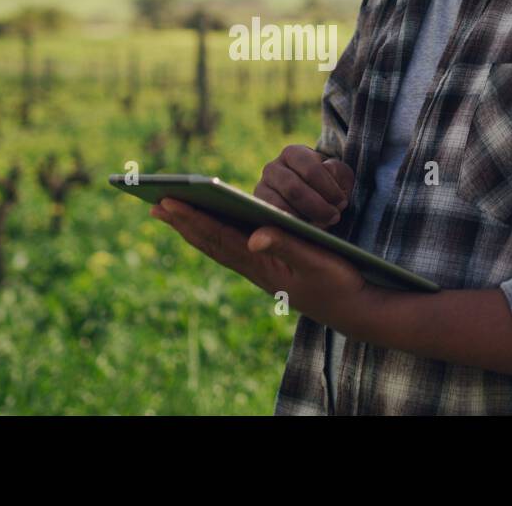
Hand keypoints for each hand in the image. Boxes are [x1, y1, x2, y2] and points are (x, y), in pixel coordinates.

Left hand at [150, 198, 375, 330]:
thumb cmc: (340, 281)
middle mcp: (254, 268)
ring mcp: (259, 271)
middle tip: (154, 204)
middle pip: (210, 241)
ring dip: (192, 229)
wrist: (356, 310)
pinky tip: (205, 227)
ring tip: (170, 212)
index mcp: (261, 264)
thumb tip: (253, 236)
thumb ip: (286, 245)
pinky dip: (212, 235)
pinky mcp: (267, 270)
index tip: (167, 202)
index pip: (218, 236)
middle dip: (183, 222)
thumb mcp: (317, 260)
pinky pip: (230, 249)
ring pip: (217, 246)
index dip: (192, 218)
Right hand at [254, 145, 354, 228]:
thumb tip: (327, 168)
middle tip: (334, 217)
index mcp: (293, 154)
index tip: (342, 203)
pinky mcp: (259, 210)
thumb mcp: (340, 178)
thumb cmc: (328, 189)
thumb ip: (339, 172)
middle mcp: (272, 168)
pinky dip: (290, 227)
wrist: (312, 205)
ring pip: (280, 207)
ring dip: (304, 219)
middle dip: (317, 206)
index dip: (328, 188)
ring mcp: (261, 189)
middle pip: (294, 189)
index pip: (310, 169)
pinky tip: (306, 231)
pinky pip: (272, 221)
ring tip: (322, 225)